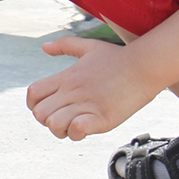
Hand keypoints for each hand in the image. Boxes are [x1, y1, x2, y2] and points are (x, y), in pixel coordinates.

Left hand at [26, 36, 158, 140]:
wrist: (145, 65)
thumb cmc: (119, 57)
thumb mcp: (89, 46)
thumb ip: (65, 45)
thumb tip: (44, 46)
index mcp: (66, 77)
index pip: (33, 95)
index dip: (35, 106)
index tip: (50, 108)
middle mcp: (72, 91)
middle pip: (39, 115)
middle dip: (48, 122)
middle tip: (65, 120)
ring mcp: (86, 104)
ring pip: (54, 125)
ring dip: (62, 130)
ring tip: (76, 125)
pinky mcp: (103, 118)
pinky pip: (76, 129)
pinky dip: (77, 133)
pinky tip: (87, 128)